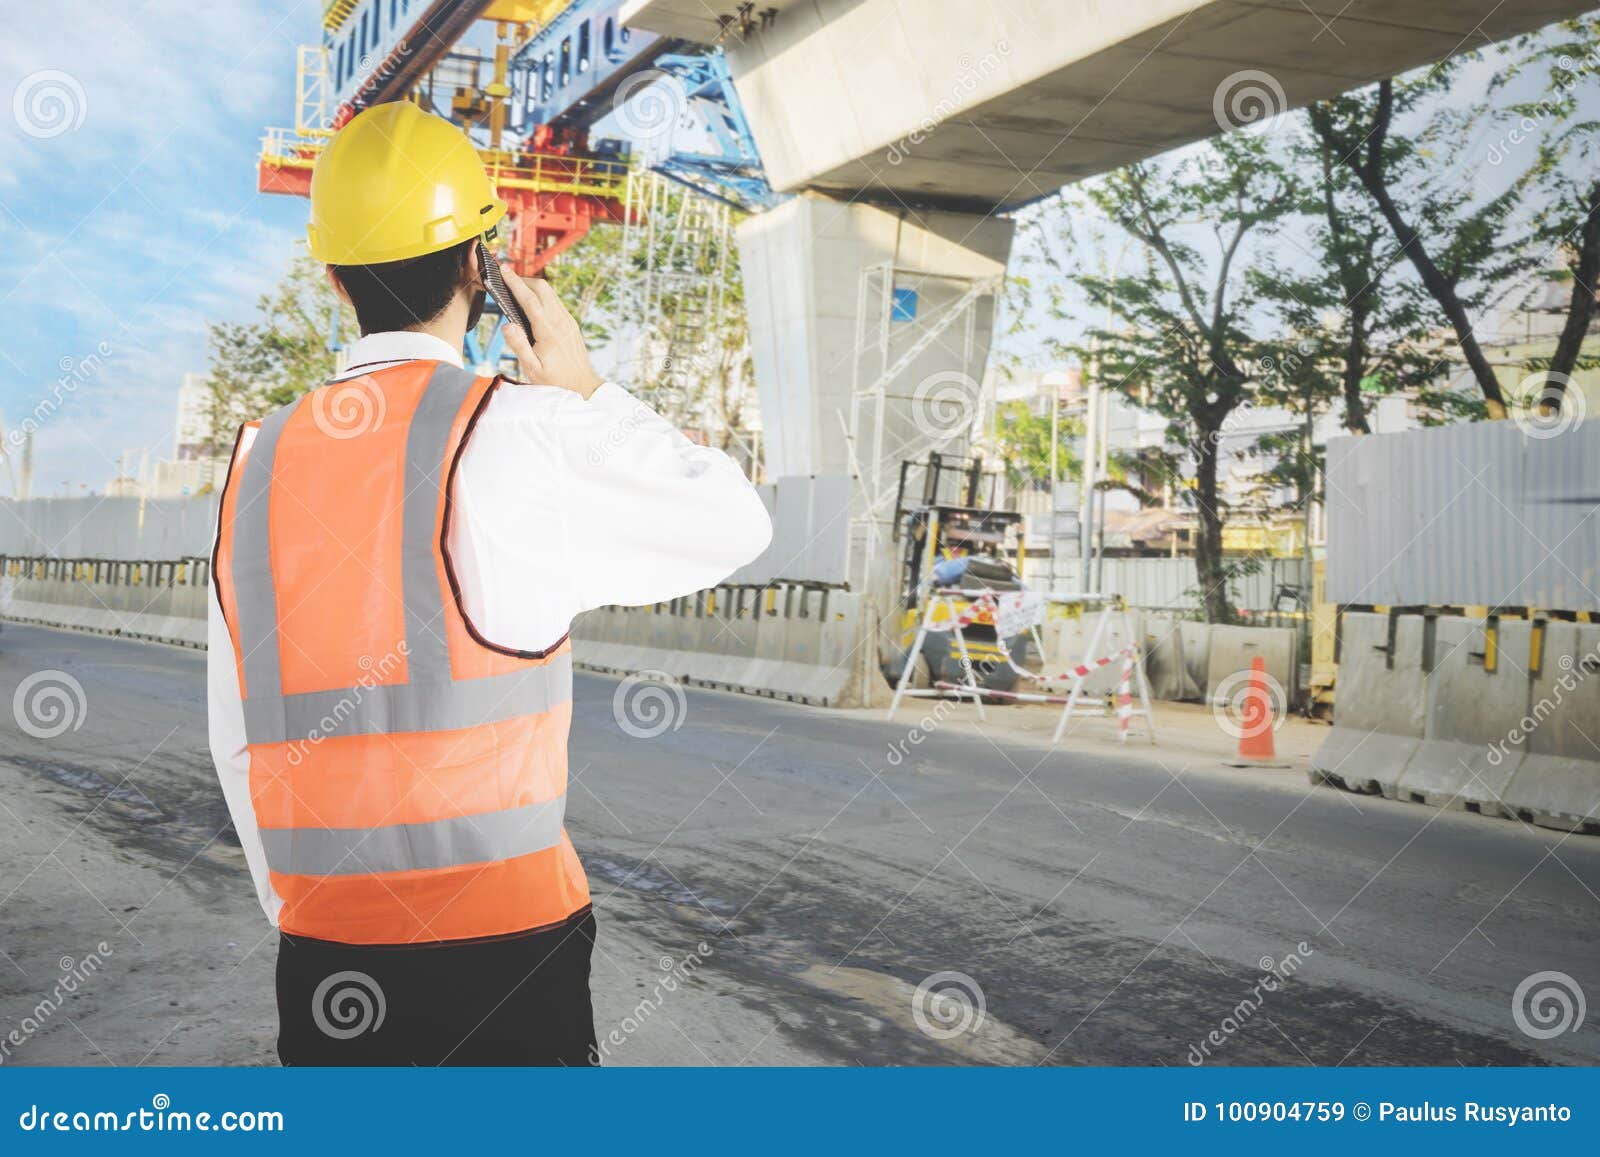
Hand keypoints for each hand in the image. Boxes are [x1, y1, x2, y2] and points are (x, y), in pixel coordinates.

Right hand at [498, 262, 603, 399]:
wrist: (583, 386)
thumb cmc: (555, 381)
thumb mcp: (532, 369)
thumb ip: (519, 346)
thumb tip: (507, 325)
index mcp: (548, 332)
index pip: (529, 299)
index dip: (514, 282)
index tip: (502, 270)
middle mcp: (561, 322)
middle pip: (542, 288)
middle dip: (523, 280)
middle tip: (506, 278)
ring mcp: (568, 321)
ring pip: (550, 293)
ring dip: (533, 286)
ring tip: (516, 288)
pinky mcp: (571, 323)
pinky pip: (555, 302)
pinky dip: (542, 296)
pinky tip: (531, 304)